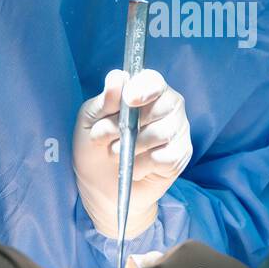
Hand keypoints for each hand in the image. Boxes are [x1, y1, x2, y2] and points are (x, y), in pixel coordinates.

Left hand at [72, 69, 191, 237]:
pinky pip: (163, 157)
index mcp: (145, 91)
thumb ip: (104, 101)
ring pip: (161, 133)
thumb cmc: (95, 148)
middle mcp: (168, 107)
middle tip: (103, 136)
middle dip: (126, 124)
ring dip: (130, 147)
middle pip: (161, 106)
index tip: (128, 99)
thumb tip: (117, 79)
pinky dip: (141, 165)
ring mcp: (177, 131)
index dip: (143, 88)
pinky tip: (133, 168)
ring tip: (114, 154)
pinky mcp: (179, 156)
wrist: (100, 188)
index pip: (154, 81)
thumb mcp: (89, 121)